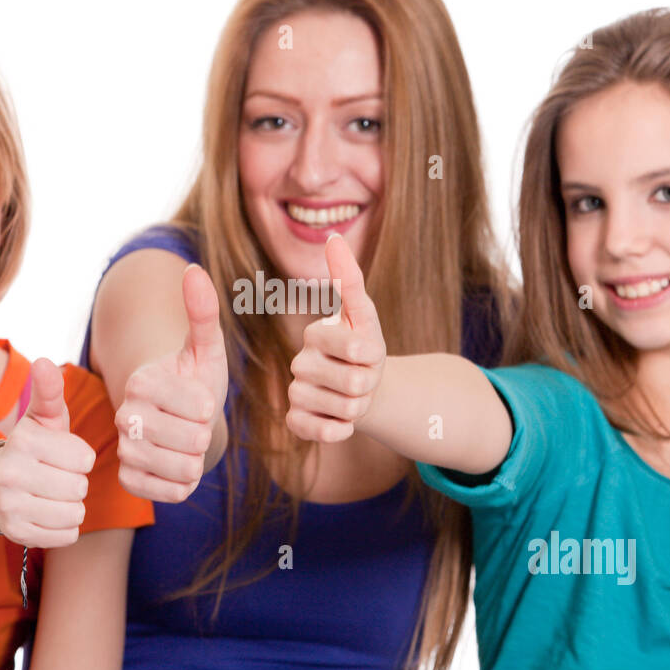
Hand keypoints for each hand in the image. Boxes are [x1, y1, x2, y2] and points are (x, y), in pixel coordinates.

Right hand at [0, 357, 94, 547]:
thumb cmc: (32, 447)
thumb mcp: (41, 417)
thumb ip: (49, 390)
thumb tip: (44, 361)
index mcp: (23, 441)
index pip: (84, 459)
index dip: (80, 458)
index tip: (62, 456)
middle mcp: (11, 474)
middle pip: (80, 488)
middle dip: (76, 483)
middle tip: (55, 476)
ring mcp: (10, 506)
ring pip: (75, 514)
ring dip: (71, 506)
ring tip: (51, 495)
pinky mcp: (16, 533)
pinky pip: (66, 536)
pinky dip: (64, 527)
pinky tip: (46, 513)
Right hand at [115, 264, 228, 502]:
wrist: (181, 420)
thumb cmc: (196, 380)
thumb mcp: (206, 349)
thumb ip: (202, 313)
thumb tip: (195, 271)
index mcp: (142, 380)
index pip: (198, 406)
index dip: (209, 407)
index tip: (200, 400)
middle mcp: (125, 415)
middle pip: (192, 440)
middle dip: (206, 435)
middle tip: (194, 426)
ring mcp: (124, 450)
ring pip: (184, 469)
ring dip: (197, 460)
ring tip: (188, 444)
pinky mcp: (128, 480)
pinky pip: (172, 493)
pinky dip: (184, 484)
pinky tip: (178, 466)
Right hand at [286, 233, 385, 441]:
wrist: (363, 388)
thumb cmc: (364, 347)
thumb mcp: (365, 315)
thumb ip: (350, 279)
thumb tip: (333, 237)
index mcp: (315, 334)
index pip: (356, 348)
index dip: (373, 355)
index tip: (369, 353)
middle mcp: (299, 363)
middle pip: (353, 382)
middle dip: (370, 384)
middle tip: (364, 379)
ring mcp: (296, 392)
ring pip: (341, 408)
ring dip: (359, 407)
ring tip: (354, 397)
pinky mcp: (295, 421)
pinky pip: (320, 431)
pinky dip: (339, 430)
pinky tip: (343, 421)